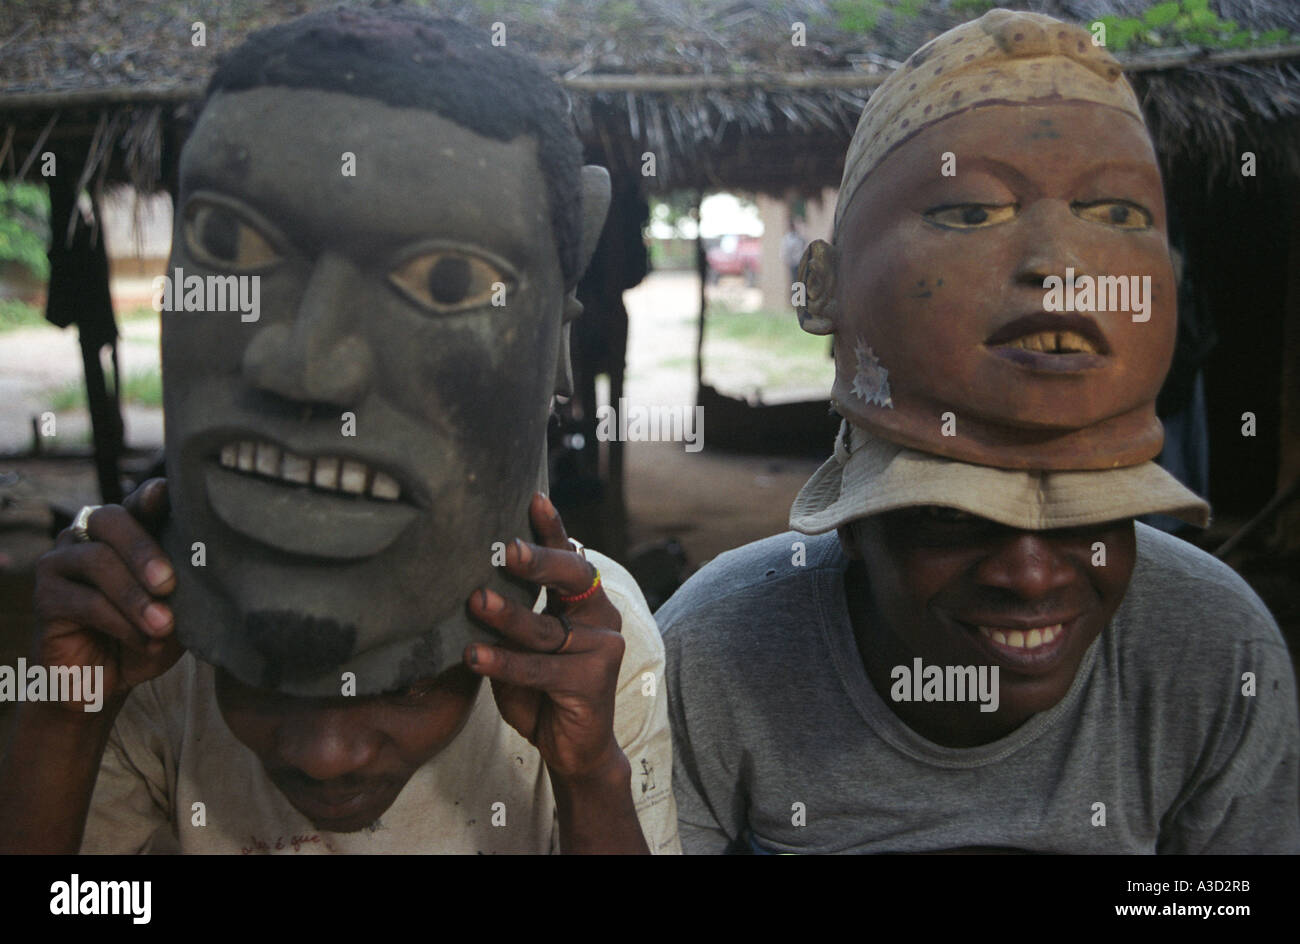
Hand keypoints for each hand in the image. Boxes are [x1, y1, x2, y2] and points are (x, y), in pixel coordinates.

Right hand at [31, 478, 182, 713]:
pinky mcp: (45, 598)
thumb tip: (221, 568)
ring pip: (97, 561)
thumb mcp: (179, 608)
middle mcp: (89, 537)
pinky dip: (121, 623)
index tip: (167, 495)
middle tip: (169, 583)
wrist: (110, 684)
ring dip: (135, 596)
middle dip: (143, 548)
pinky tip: (145, 641)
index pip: (138, 502)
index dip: (151, 495)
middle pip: (110, 519)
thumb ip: (191, 583)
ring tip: (164, 625)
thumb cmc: (148, 636)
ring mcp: (61, 563)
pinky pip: (85, 601)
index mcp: (127, 531)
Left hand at [464, 493, 626, 782]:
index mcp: (583, 599)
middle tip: (506, 550)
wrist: (570, 749)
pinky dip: (506, 662)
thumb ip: (512, 612)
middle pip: (571, 577)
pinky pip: (541, 668)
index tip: (533, 498)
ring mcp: (601, 647)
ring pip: (546, 627)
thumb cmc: (540, 689)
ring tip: (475, 602)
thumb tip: (467, 577)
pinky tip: (476, 655)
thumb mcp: (523, 644)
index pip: (567, 556)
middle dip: (538, 560)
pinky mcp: (593, 681)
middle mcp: (599, 615)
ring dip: (508, 615)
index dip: (551, 528)